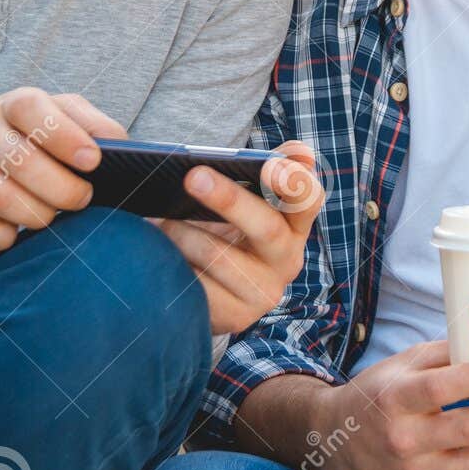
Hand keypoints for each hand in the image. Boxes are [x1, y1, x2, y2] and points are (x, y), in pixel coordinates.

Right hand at [0, 88, 126, 249]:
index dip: (66, 136)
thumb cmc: (15, 133)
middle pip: (22, 161)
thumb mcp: (48, 112)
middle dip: (61, 188)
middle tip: (83, 199)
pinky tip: (16, 231)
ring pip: (1, 197)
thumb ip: (87, 121)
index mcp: (14, 105)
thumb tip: (122, 145)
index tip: (93, 161)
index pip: (35, 110)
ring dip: (36, 214)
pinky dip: (3, 236)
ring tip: (52, 214)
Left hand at [154, 141, 322, 334]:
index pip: (308, 199)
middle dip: (229, 200)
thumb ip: (267, 168)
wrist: (205, 284)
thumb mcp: (246, 197)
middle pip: (267, 227)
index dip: (294, 182)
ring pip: (221, 258)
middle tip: (193, 176)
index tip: (269, 165)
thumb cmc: (224, 227)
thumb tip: (299, 152)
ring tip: (161, 220)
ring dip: (184, 235)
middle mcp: (288, 259)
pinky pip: (199, 289)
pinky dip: (176, 267)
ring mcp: (265, 292)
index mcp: (294, 223)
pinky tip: (160, 256)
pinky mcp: (238, 317)